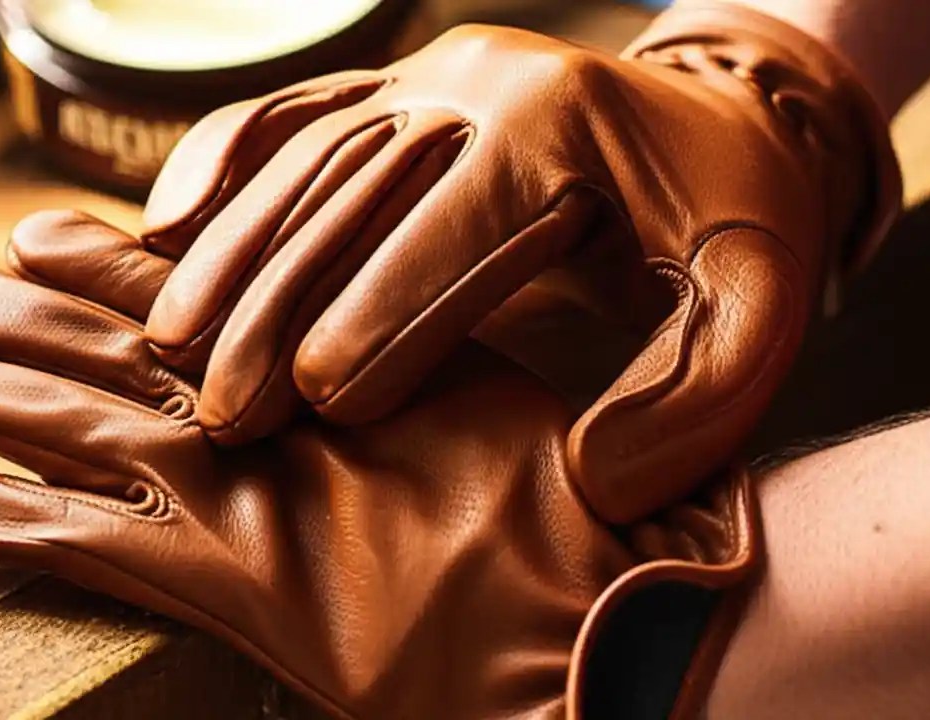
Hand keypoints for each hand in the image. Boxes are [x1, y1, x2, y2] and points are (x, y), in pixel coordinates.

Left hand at [0, 217, 757, 719]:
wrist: (606, 606)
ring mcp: (240, 499)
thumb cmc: (575, 511)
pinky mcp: (230, 587)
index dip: (104, 267)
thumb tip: (363, 351)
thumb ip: (414, 367)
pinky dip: (6, 527)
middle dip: (15, 321)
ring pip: (77, 431)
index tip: (39, 236)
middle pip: (107, 353)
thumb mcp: (488, 405)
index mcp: (324, 358)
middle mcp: (269, 416)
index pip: (186, 299)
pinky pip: (87, 550)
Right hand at [137, 3, 900, 522]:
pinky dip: (220, 162)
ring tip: (169, 345)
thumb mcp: (765, 299)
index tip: (319, 403)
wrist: (719, 121)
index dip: (385, 314)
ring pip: (300, 161)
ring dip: (229, 255)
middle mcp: (477, 90)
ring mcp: (425, 78)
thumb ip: (702, 394)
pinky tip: (164, 221)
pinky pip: (290, 112)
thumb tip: (591, 478)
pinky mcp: (390, 87)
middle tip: (222, 410)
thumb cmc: (735, 218)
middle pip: (351, 200)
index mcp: (564, 134)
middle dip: (277, 307)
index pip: (456, 229)